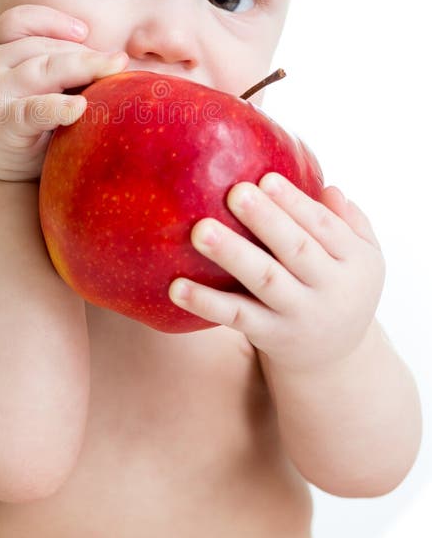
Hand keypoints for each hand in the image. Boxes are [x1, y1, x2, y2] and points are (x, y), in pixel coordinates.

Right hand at [0, 4, 127, 180]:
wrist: (2, 177)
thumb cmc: (31, 123)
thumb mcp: (39, 86)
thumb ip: (61, 64)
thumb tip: (118, 55)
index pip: (20, 21)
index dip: (51, 21)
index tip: (84, 32)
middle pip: (42, 47)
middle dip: (84, 54)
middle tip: (119, 62)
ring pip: (41, 69)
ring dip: (81, 67)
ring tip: (114, 70)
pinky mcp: (0, 123)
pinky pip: (32, 110)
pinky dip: (56, 107)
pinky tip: (79, 107)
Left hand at [169, 173, 385, 372]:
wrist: (333, 359)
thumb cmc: (337, 287)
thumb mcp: (361, 259)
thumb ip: (349, 223)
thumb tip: (329, 188)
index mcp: (355, 261)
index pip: (325, 226)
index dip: (296, 203)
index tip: (266, 178)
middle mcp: (330, 288)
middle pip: (297, 250)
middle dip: (267, 220)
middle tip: (236, 192)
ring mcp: (299, 314)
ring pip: (264, 281)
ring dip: (232, 254)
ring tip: (199, 231)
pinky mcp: (270, 335)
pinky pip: (236, 316)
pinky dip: (206, 302)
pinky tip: (176, 286)